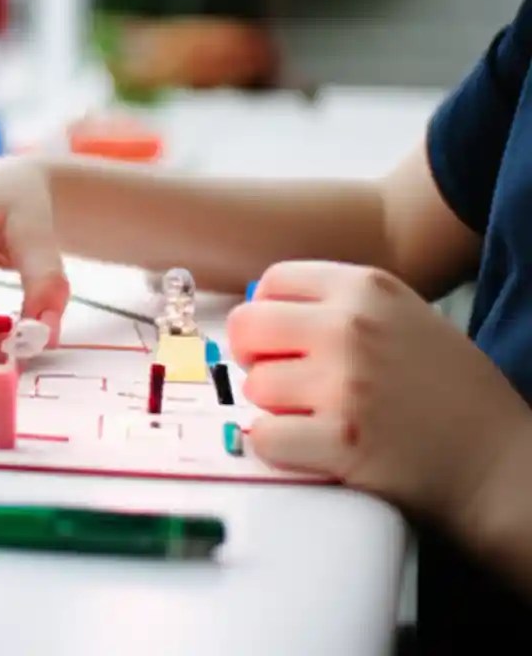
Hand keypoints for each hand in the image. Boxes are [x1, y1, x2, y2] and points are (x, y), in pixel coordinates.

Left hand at [227, 261, 530, 528]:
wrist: (495, 458)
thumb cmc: (445, 390)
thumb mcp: (400, 317)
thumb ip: (337, 307)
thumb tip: (257, 307)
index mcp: (367, 288)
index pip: (272, 282)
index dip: (268, 316)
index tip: (282, 340)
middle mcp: (351, 327)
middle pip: (246, 328)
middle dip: (255, 357)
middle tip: (284, 380)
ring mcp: (344, 383)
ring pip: (254, 387)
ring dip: (276, 407)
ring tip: (319, 416)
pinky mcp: (340, 440)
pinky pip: (264, 436)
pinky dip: (281, 447)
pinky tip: (315, 446)